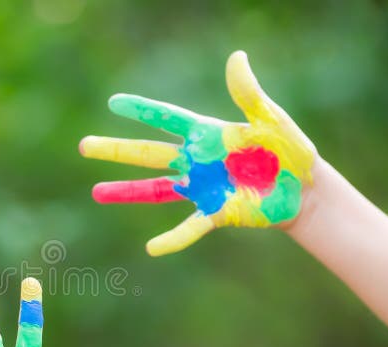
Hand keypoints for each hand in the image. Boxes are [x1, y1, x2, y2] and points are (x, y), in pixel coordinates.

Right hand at [80, 50, 316, 255]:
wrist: (303, 188)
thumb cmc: (288, 149)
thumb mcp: (270, 118)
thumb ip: (248, 94)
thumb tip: (235, 58)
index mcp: (207, 134)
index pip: (168, 119)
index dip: (142, 111)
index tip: (114, 103)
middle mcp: (196, 161)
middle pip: (148, 154)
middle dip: (116, 150)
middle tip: (84, 146)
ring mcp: (201, 188)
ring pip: (155, 190)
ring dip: (126, 192)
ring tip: (96, 193)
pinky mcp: (215, 212)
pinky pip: (189, 227)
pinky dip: (173, 239)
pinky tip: (152, 248)